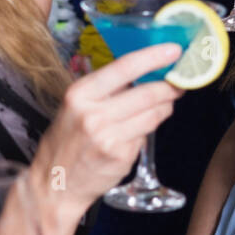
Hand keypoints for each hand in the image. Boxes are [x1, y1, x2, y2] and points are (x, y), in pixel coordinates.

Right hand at [28, 44, 182, 217]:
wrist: (54, 185)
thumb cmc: (67, 141)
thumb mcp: (75, 107)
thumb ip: (106, 90)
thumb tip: (145, 71)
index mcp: (80, 94)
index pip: (124, 67)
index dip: (153, 56)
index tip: (174, 50)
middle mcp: (93, 114)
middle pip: (147, 93)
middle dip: (170, 87)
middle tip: (179, 83)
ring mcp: (108, 137)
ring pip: (153, 115)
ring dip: (165, 108)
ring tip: (165, 104)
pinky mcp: (121, 157)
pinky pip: (146, 135)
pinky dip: (148, 130)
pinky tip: (139, 131)